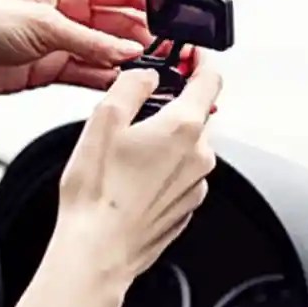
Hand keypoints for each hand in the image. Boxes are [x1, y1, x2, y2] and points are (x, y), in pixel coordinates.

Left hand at [0, 0, 200, 98]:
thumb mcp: (41, 26)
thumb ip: (90, 42)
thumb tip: (128, 51)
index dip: (153, 2)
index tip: (180, 15)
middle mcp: (67, 12)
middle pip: (121, 25)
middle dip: (148, 39)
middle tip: (176, 54)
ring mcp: (60, 42)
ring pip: (109, 53)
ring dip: (131, 64)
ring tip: (159, 75)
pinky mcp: (50, 69)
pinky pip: (90, 74)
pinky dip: (109, 81)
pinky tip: (128, 87)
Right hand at [44, 63, 223, 297]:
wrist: (97, 251)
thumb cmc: (97, 194)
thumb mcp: (104, 120)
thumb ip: (131, 85)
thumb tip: (147, 75)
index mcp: (184, 128)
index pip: (210, 80)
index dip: (201, 61)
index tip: (192, 55)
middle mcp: (199, 156)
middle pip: (196, 114)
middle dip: (172, 105)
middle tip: (138, 109)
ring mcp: (196, 184)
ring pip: (188, 146)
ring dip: (165, 140)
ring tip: (126, 152)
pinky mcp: (187, 207)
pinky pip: (181, 174)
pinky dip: (163, 168)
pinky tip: (133, 178)